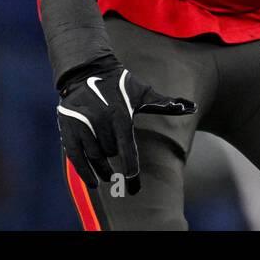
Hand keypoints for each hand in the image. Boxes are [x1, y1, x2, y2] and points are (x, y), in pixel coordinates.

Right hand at [57, 57, 195, 194]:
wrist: (87, 70)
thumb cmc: (121, 84)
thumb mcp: (143, 93)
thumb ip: (166, 104)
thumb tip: (191, 107)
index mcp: (121, 116)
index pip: (127, 152)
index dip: (131, 173)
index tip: (134, 189)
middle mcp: (100, 121)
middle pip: (111, 154)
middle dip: (116, 156)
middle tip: (117, 152)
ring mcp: (83, 125)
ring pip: (95, 157)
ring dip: (102, 168)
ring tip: (107, 175)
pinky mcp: (68, 127)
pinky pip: (76, 156)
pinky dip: (84, 172)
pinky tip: (93, 183)